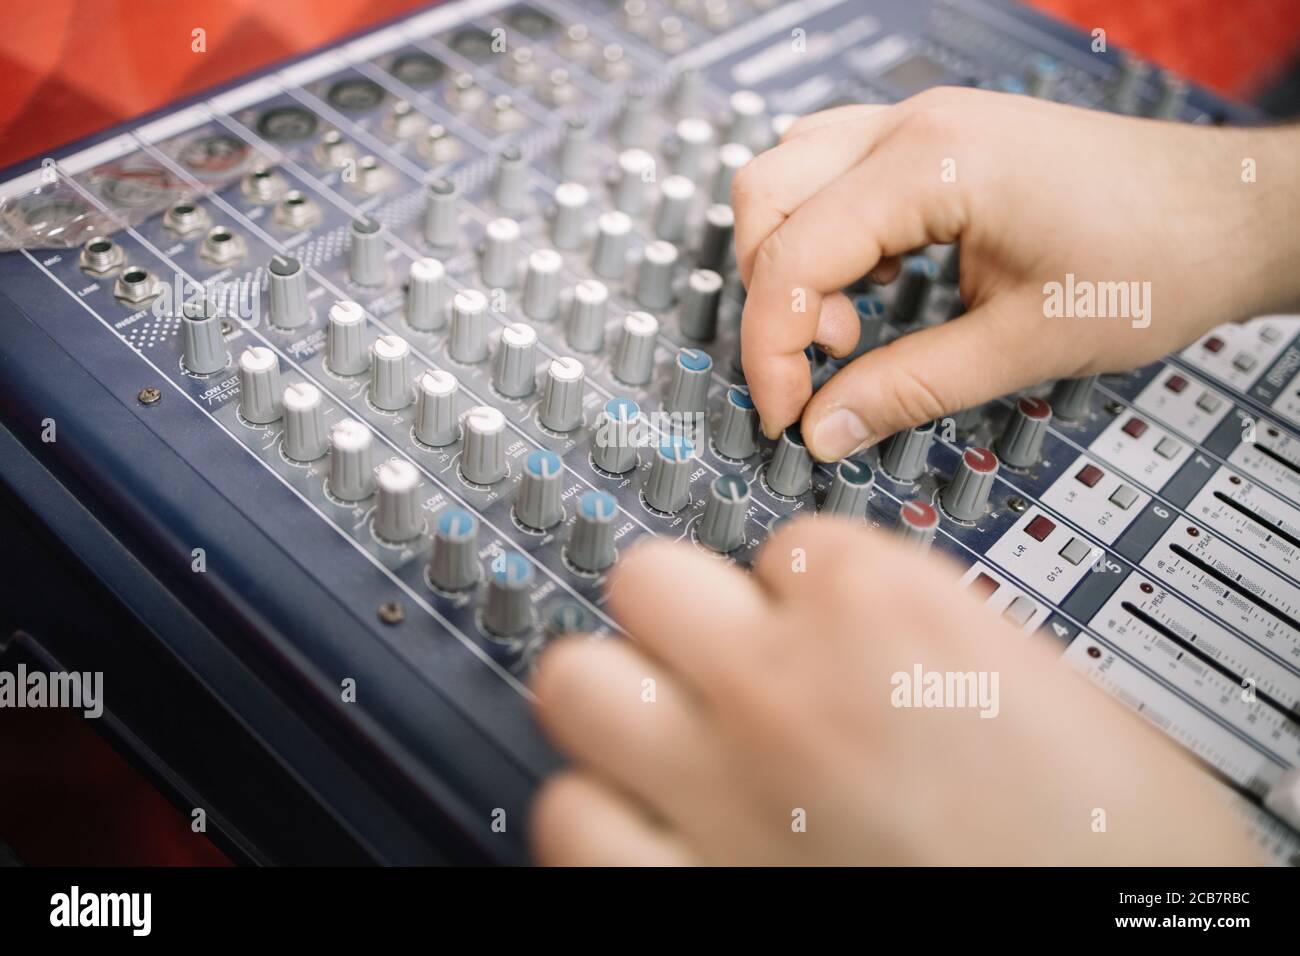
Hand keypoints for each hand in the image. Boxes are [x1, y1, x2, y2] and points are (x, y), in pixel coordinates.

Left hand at [528, 518, 1257, 864]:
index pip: (785, 546)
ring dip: (619, 709)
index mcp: (886, 612)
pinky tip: (650, 831)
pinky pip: (572, 819)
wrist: (1119, 955)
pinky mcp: (680, 887)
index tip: (817, 631)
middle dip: (680, 619)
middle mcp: (784, 685)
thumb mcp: (1046, 691)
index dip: (803, 594)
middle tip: (716, 667)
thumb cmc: (1118, 846)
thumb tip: (871, 638)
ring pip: (576, 685)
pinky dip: (601, 819)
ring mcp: (717, 788)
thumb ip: (929, 638)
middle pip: (646, 582)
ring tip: (668, 747)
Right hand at [731, 87, 1299, 459]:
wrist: (1232, 209)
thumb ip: (909, 388)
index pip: (792, 257)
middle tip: (821, 369)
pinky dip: (826, 234)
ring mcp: (922, 124)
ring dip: (791, 258)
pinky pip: (834, 173)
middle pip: (764, 198)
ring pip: (789, 176)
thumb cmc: (1156, 259)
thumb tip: (824, 429)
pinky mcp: (937, 141)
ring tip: (851, 324)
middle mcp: (914, 126)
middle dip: (771, 298)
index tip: (786, 414)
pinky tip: (877, 282)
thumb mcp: (1026, 343)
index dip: (771, 348)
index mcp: (932, 165)